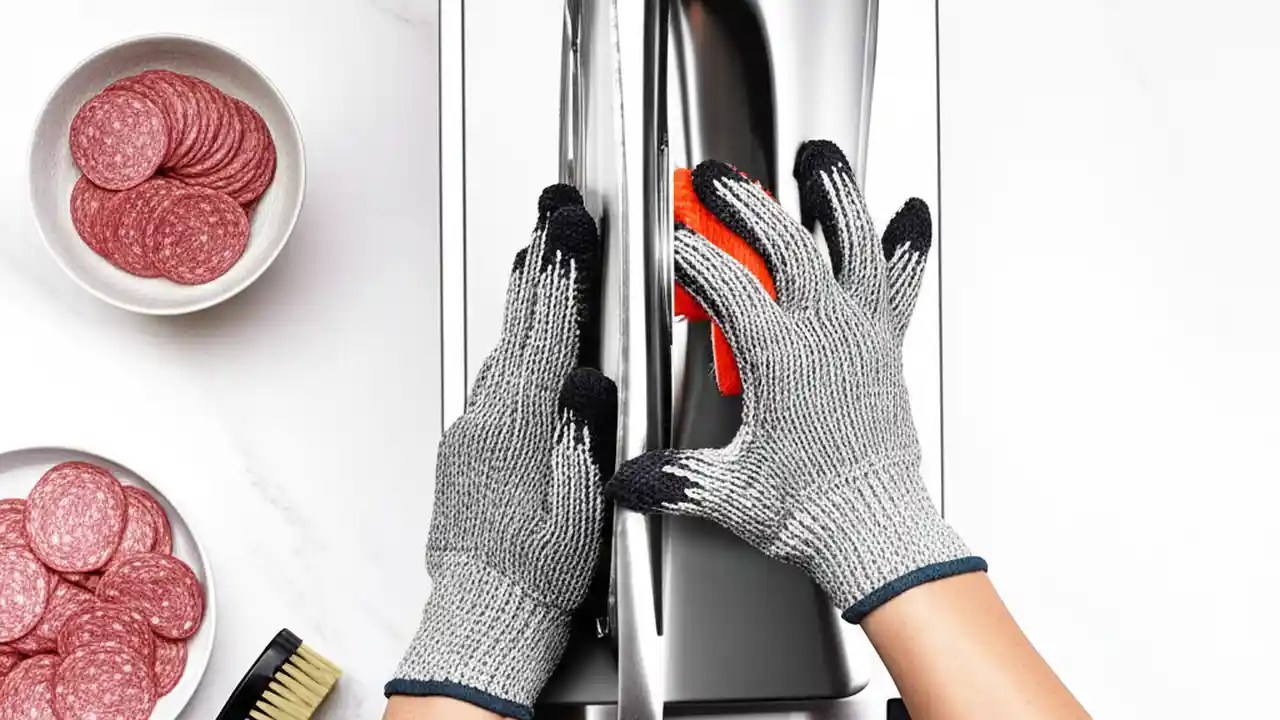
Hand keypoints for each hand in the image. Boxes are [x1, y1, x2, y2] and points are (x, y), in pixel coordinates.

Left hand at [387, 185, 615, 719]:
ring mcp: (468, 432)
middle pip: (516, 328)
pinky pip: (493, 384)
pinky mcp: (463, 448)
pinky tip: (526, 342)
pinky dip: (514, 351)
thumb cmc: (535, 573)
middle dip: (537, 269)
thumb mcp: (579, 510)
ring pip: (503, 354)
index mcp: (516, 430)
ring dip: (525, 308)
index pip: (546, 334)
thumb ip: (581, 440)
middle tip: (548, 221)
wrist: (484, 613)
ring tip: (542, 263)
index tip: (569, 230)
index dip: (562, 276)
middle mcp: (483, 421)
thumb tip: (588, 383)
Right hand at [605, 141, 983, 621]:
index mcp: (778, 357)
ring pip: (852, 244)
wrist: (875, 530)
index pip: (724, 283)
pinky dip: (903, 244)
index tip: (672, 240)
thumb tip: (630, 480)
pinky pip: (897, 282)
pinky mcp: (884, 346)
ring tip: (817, 159)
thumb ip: (673, 477)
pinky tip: (909, 213)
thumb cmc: (810, 511)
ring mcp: (861, 334)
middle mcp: (824, 334)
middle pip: (784, 243)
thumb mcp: (727, 492)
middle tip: (719, 179)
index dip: (692, 255)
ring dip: (832, 196)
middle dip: (746, 203)